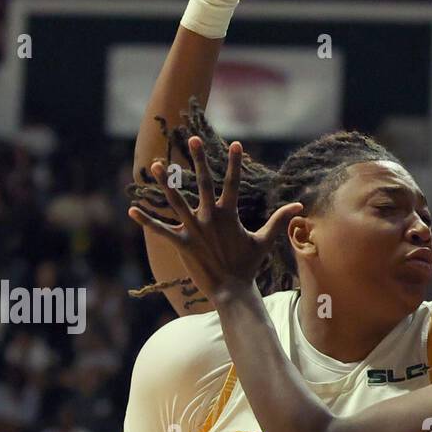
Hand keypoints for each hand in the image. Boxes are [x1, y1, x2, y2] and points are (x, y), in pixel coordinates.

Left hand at [128, 137, 302, 299]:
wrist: (232, 291)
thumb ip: (278, 221)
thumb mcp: (265, 241)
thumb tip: (299, 207)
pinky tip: (132, 210)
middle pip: (203, 183)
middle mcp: (210, 218)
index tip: (236, 144)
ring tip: (156, 165)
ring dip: (166, 184)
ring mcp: (195, 230)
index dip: (234, 163)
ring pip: (177, 202)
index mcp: (228, 215)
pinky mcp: (182, 244)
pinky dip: (147, 221)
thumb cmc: (248, 266)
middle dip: (198, 160)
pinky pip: (162, 231)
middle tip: (192, 140)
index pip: (233, 183)